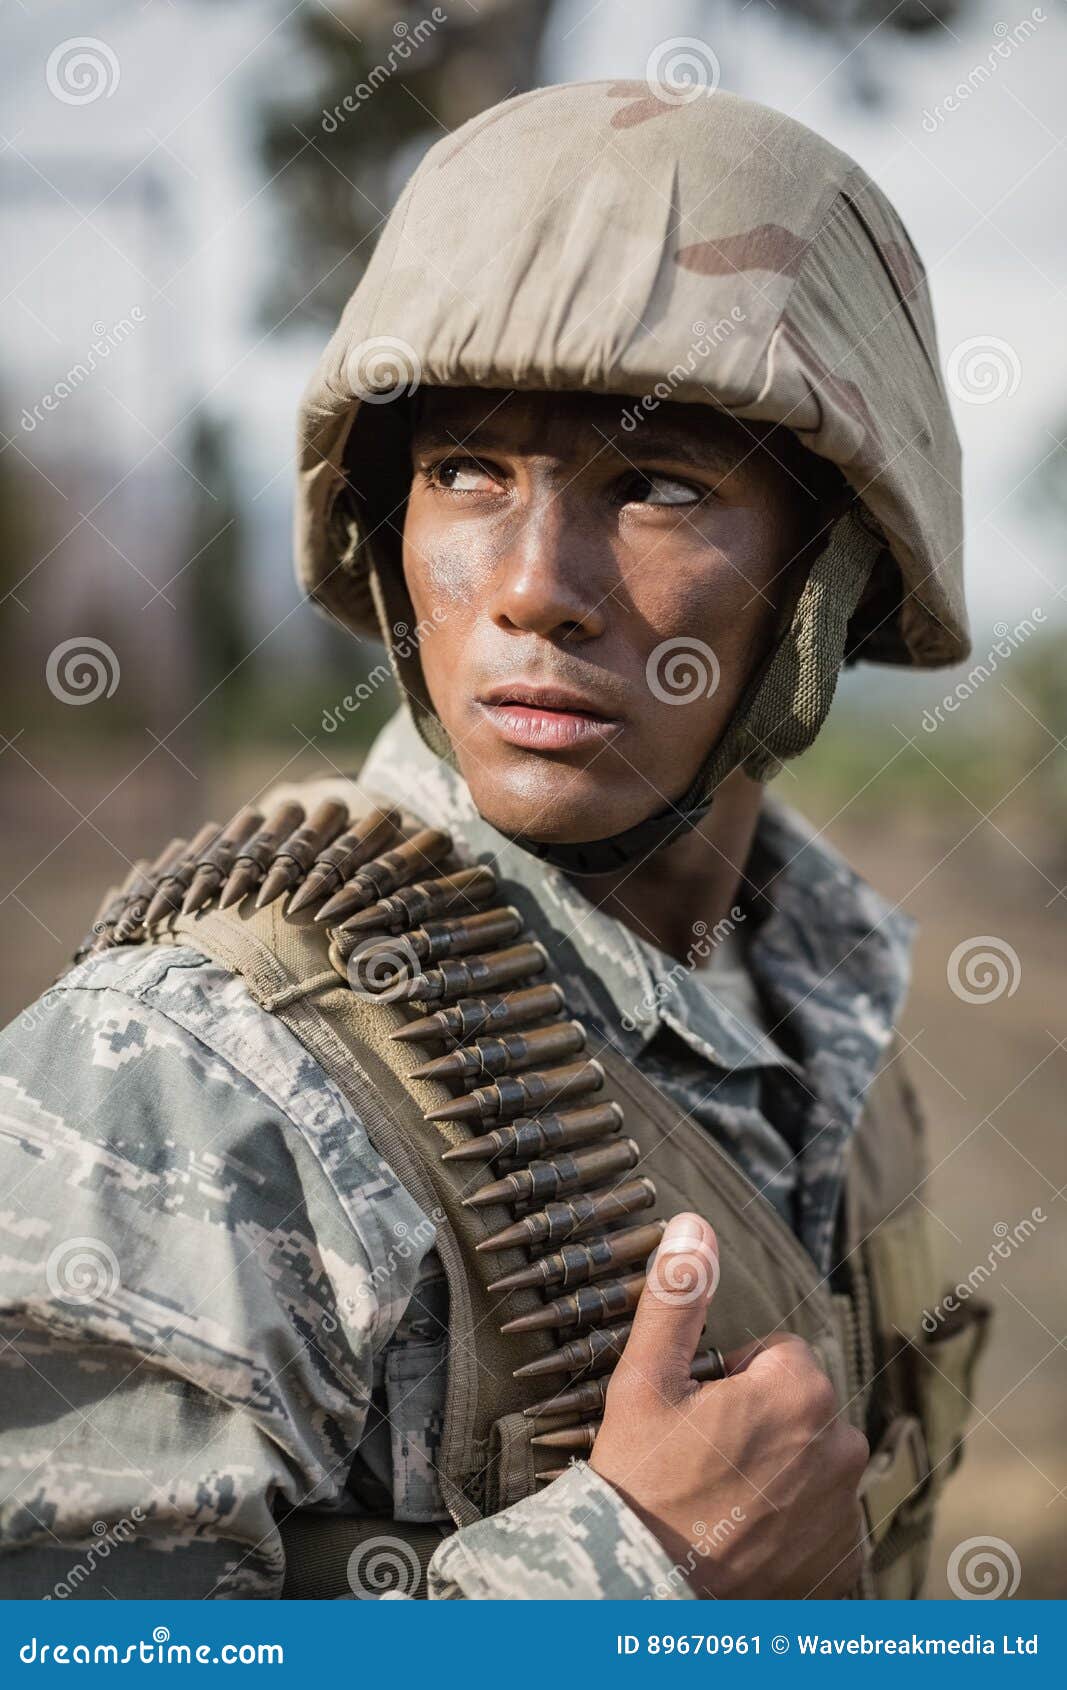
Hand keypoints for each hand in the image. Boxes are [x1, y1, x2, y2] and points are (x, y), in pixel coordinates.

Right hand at [589, 1211, 868, 1598]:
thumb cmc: (641, 1484)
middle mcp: (841, 1446)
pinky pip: (820, 1517)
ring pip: (809, 1459)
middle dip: (757, 1422)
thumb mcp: (645, 1380)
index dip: (729, 1381)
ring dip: (775, 1470)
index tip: (695, 1417)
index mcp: (801, 1390)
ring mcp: (845, 1510)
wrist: (644, 1594)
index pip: (776, 1356)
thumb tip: (694, 1226)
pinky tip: (744, 1536)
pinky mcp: (841, 1561)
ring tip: (718, 1501)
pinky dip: (789, 1522)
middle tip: (701, 1460)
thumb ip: (678, 1297)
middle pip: (798, 1406)